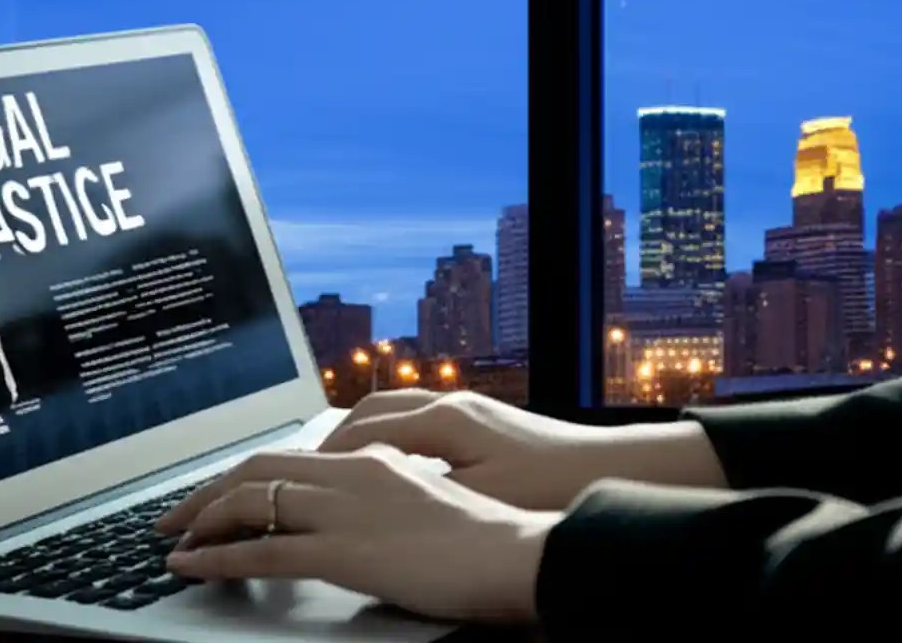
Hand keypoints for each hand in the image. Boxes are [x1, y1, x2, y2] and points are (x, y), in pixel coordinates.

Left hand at [154, 444, 560, 623]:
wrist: (515, 556)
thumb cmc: (487, 540)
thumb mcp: (432, 506)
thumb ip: (392, 504)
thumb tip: (364, 525)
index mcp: (376, 460)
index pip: (293, 458)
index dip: (246, 475)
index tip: (222, 496)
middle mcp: (353, 472)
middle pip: (258, 467)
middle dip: (207, 490)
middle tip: (175, 515)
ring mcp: (345, 508)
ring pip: (250, 499)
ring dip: (202, 519)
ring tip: (174, 540)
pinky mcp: (342, 550)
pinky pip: (262, 551)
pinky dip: (217, 557)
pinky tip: (192, 566)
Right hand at [317, 389, 727, 509]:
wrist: (607, 468)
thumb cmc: (549, 485)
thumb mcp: (476, 496)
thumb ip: (418, 490)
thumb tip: (371, 491)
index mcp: (444, 419)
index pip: (362, 429)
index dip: (322, 456)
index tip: (295, 478)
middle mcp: (452, 404)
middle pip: (372, 409)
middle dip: (332, 436)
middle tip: (303, 467)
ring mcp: (469, 409)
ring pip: (395, 409)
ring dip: (360, 431)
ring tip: (334, 462)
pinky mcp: (484, 421)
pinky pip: (418, 418)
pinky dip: (390, 434)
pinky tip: (388, 460)